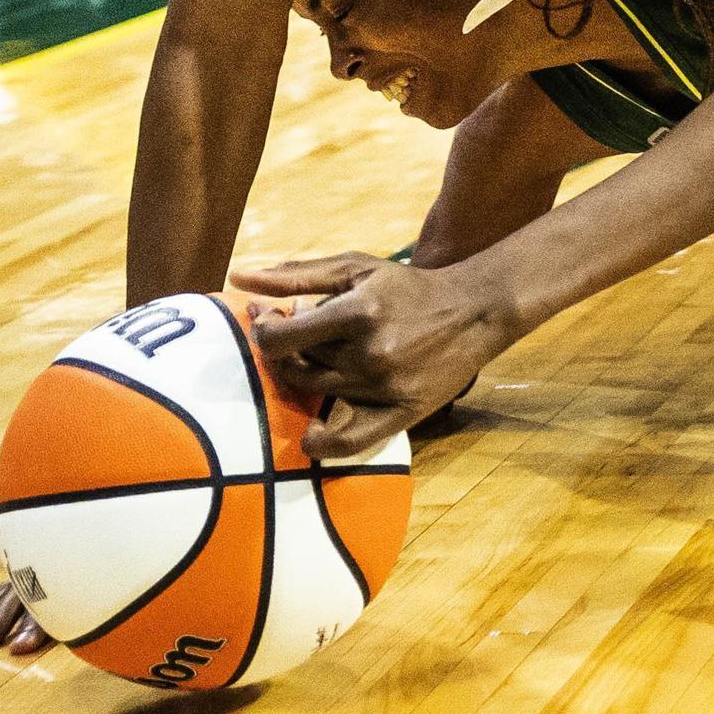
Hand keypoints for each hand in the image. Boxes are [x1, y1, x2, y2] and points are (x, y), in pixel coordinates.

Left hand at [235, 254, 509, 459]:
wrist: (474, 311)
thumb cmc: (408, 287)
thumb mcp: (356, 268)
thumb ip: (296, 274)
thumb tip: (238, 276)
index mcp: (359, 312)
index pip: (279, 339)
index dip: (263, 331)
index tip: (269, 321)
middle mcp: (370, 353)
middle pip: (297, 366)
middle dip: (288, 349)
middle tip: (296, 334)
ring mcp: (385, 387)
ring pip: (317, 392)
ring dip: (307, 375)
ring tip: (321, 356)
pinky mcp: (401, 412)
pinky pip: (350, 441)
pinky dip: (323, 444)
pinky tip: (311, 435)